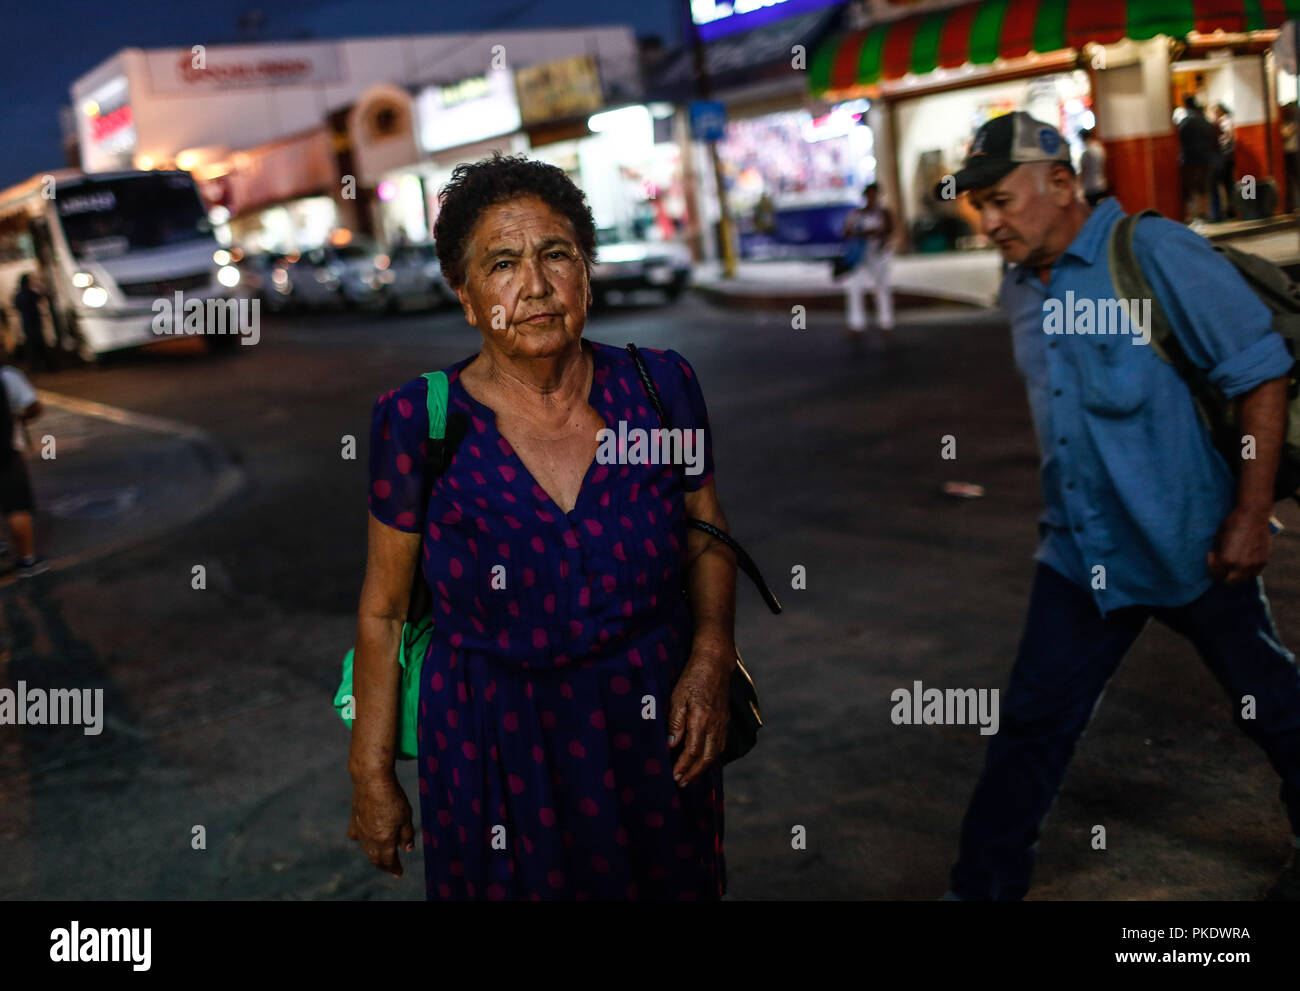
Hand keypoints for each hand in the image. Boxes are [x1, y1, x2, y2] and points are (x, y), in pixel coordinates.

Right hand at [348, 769, 414, 877]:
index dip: (394, 869)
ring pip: (366, 849)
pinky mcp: (354, 820)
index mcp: (384, 840)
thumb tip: (408, 849)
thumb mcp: (406, 816)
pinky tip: (365, 838)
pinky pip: (357, 836)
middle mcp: (369, 839)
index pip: (389, 861)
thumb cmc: (392, 797)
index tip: (399, 874)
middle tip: (391, 868)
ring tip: (381, 856)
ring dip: (375, 855)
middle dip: (384, 865)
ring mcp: (360, 830)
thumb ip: (407, 835)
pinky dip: (362, 841)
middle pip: (376, 859)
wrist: (371, 780)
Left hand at [667, 648, 733, 787]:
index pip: (692, 751)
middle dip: (693, 773)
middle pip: (706, 757)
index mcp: (701, 719)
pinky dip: (711, 757)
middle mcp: (715, 725)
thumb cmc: (692, 678)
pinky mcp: (725, 721)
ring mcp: (722, 724)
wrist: (715, 664)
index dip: (683, 766)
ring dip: (703, 768)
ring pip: (715, 753)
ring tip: (690, 776)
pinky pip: (720, 745)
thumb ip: (675, 722)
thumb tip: (670, 745)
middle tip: (681, 783)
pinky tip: (703, 760)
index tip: (674, 776)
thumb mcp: (677, 697)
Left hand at [1207, 506, 1272, 584]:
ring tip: (1233, 563)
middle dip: (1222, 575)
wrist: (1253, 515)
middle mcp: (1241, 566)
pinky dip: (1247, 571)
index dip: (1211, 566)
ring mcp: (1254, 565)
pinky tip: (1243, 561)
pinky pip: (1253, 573)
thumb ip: (1217, 553)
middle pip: (1228, 582)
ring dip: (1235, 574)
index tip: (1212, 556)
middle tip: (1220, 565)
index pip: (1216, 574)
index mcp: (1227, 560)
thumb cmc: (1232, 524)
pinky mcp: (1263, 562)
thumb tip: (1215, 560)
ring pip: (1242, 579)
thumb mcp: (1217, 539)